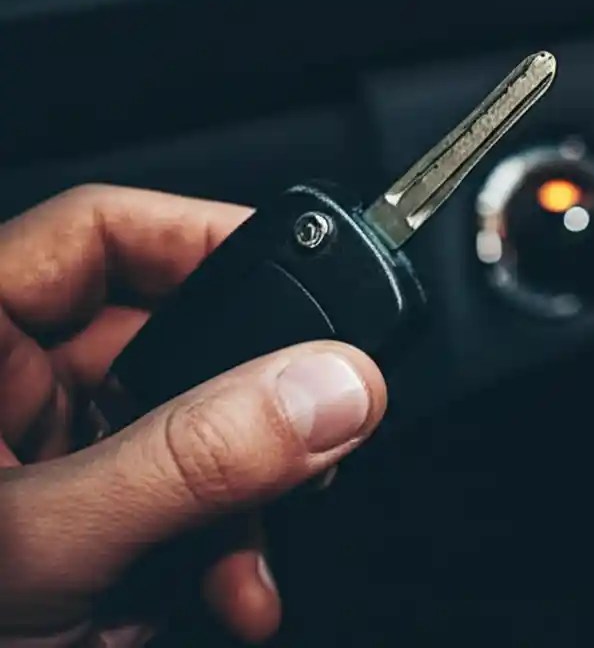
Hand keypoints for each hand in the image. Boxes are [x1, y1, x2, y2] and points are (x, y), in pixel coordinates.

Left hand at [0, 186, 386, 645]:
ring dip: (245, 501)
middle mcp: (14, 396)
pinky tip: (228, 592)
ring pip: (197, 435)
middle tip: (315, 426)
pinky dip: (224, 550)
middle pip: (173, 343)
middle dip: (250, 406)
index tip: (310, 269)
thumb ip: (192, 459)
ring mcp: (55, 468)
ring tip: (250, 551)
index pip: (98, 235)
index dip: (203, 236)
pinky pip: (187, 509)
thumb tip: (328, 386)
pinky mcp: (90, 533)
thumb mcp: (49, 542)